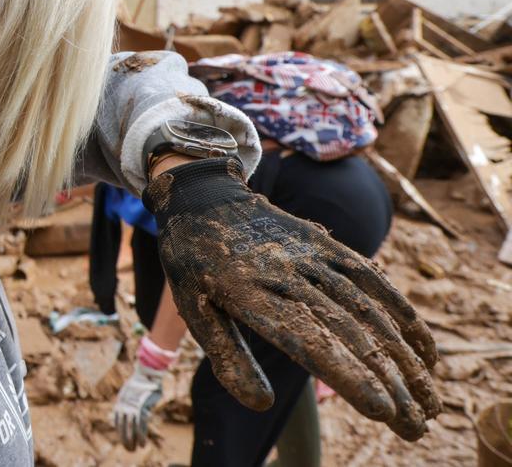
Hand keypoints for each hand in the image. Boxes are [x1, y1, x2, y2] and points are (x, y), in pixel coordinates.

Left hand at [113, 360, 165, 450]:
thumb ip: (131, 401)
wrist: (146, 373)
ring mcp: (133, 407)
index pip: (116, 420)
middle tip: (128, 449)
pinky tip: (143, 444)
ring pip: (130, 428)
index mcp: (120, 402)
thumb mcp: (132, 391)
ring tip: (134, 449)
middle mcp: (124, 406)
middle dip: (124, 439)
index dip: (119, 431)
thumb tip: (133, 408)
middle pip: (122, 427)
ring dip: (132, 440)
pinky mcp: (142, 409)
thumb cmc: (142, 382)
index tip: (123, 438)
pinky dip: (142, 436)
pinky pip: (141, 426)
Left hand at [143, 158, 440, 440]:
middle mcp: (287, 276)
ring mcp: (310, 257)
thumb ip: (228, 358)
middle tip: (418, 427)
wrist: (202, 196)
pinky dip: (401, 312)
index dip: (348, 375)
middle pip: (349, 334)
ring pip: (368, 310)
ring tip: (430, 401)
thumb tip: (261, 404)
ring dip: (404, 357)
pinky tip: (423, 350)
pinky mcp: (325, 243)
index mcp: (251, 296)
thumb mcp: (194, 311)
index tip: (384, 410)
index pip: (309, 342)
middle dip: (389, 382)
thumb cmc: (195, 264)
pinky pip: (370, 277)